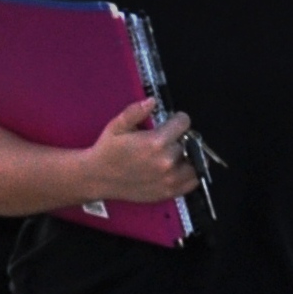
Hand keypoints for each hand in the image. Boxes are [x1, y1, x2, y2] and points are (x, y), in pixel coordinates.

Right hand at [83, 100, 197, 204]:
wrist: (97, 178)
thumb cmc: (107, 152)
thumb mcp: (117, 126)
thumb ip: (136, 111)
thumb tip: (152, 101)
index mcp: (156, 142)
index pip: (184, 123)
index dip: (178, 119)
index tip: (172, 122)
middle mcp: (166, 161)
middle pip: (189, 142)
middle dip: (180, 138)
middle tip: (168, 140)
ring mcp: (169, 179)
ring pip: (195, 162)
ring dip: (189, 156)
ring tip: (176, 153)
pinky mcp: (168, 192)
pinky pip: (192, 182)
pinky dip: (191, 174)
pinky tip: (180, 168)